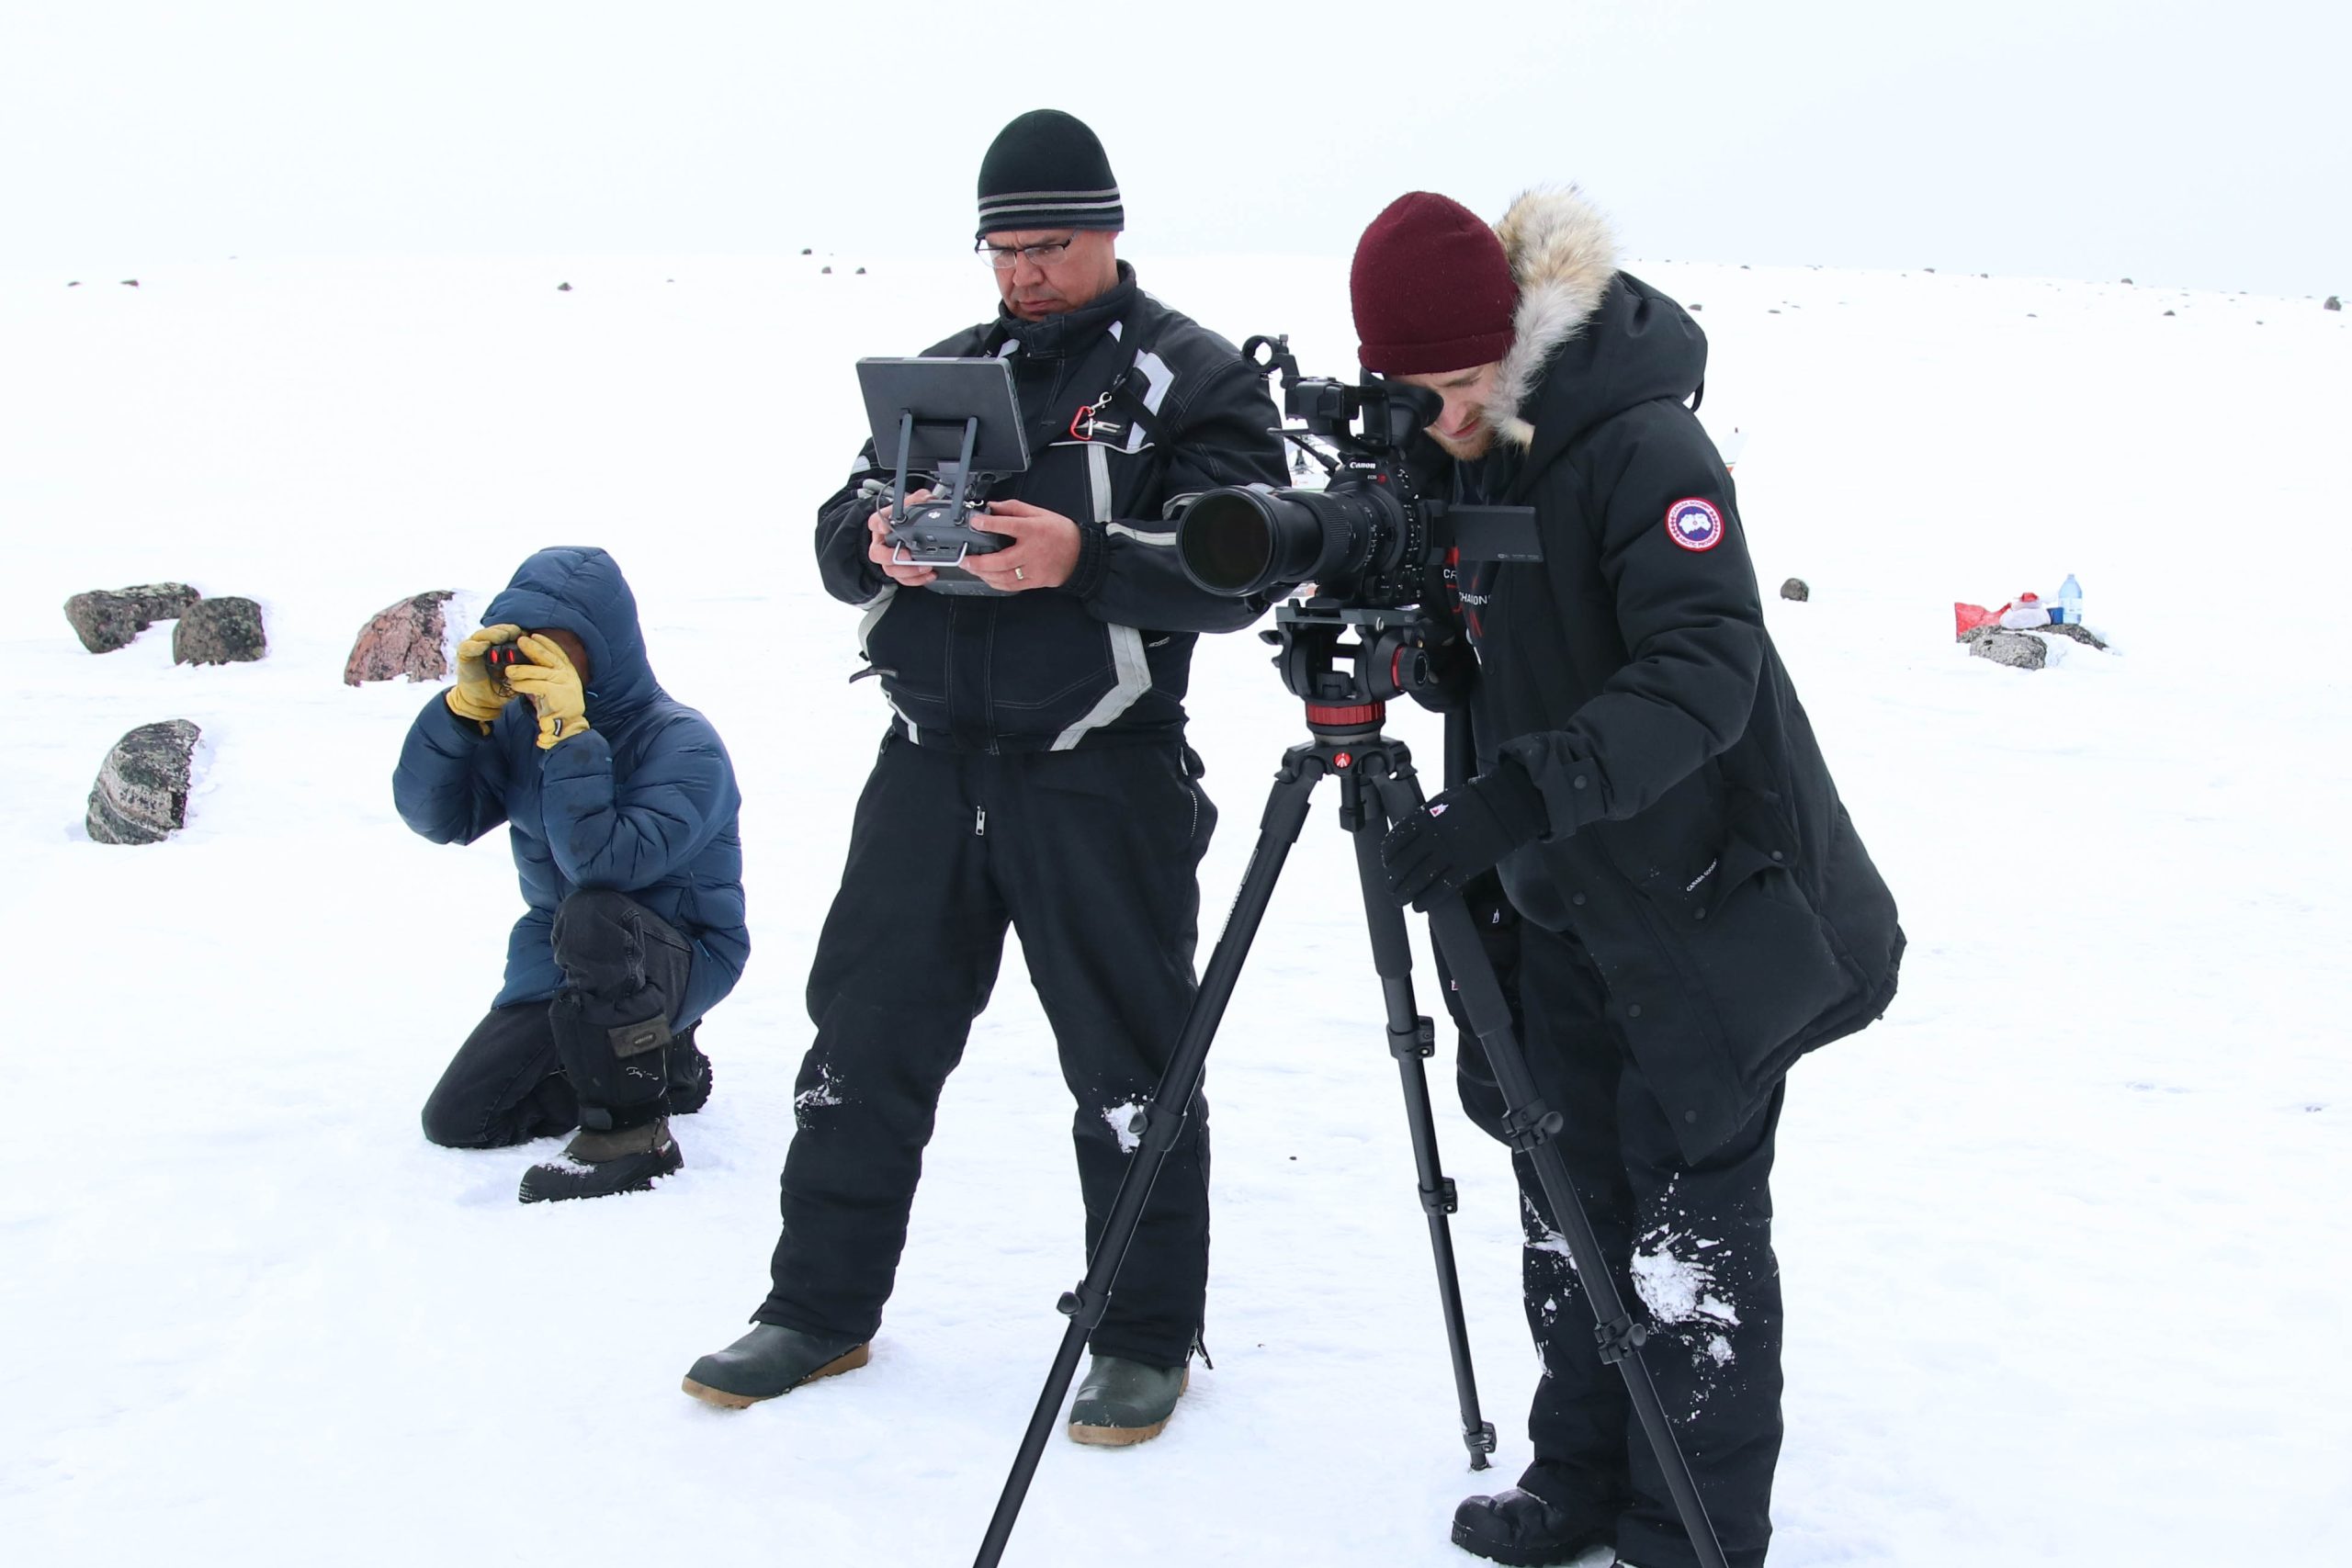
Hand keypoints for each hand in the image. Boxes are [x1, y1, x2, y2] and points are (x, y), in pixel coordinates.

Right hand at [447, 622, 523, 723]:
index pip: (509, 632)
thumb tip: (544, 657)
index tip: (528, 635)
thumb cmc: (503, 687)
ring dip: (493, 634)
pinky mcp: (464, 655)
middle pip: (496, 630)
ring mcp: (474, 648)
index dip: (518, 632)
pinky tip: (484, 645)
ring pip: (482, 634)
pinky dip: (476, 645)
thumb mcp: (518, 675)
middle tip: (516, 633)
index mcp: (501, 646)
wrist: (483, 702)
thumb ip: (526, 665)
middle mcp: (487, 644)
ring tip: (502, 636)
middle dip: (507, 630)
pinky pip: (467, 646)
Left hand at [502, 633, 591, 749]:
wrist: (568, 726)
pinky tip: (514, 685)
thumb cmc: (557, 707)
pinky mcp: (557, 694)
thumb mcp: (553, 687)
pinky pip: (536, 685)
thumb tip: (526, 663)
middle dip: (534, 648)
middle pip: (549, 657)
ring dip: (522, 669)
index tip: (534, 635)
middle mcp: (568, 675)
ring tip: (509, 670)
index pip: (557, 652)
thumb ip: (543, 675)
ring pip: (540, 671)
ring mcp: (564, 683)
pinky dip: (524, 684)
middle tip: (520, 640)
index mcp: (568, 671)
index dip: (546, 643)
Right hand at [866, 489, 938, 586]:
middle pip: (877, 554)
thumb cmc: (905, 517)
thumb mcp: (912, 503)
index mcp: (881, 524)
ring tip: (925, 567)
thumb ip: (919, 499)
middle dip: (892, 557)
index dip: (878, 525)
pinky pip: (903, 579)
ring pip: (890, 570)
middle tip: (908, 556)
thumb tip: (928, 498)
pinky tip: (929, 574)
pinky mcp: (898, 570)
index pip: (874, 522)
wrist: (906, 528)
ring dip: (908, 571)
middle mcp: (881, 542)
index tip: (885, 526)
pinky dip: (916, 579)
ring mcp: (888, 558)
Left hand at [962, 499, 1081, 591]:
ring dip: (984, 574)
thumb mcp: (1039, 513)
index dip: (989, 524)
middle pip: (1002, 560)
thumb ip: (1013, 508)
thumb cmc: (1060, 532)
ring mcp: (1033, 569)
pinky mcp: (1035, 581)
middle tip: (965, 559)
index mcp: (1033, 530)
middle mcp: (1032, 551)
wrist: (1080, 554)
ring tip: (972, 568)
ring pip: (1004, 577)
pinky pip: (1011, 586)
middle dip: (979, 561)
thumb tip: (992, 506)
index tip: (975, 522)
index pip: (1009, 526)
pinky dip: (996, 583)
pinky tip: (987, 577)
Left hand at [1380, 763, 1548, 911]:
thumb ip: (1423, 818)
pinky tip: (1420, 906)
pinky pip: (1441, 888)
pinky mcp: (1466, 866)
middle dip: (1393, 881)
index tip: (1387, 866)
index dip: (1388, 859)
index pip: (1395, 843)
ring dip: (1405, 893)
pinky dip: (1427, 899)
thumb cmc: (1473, 802)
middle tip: (1391, 891)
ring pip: (1418, 879)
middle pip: (1403, 865)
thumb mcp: (1441, 802)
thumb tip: (1408, 836)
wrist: (1504, 807)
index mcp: (1424, 818)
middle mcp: (1432, 837)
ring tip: (1400, 901)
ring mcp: (1449, 852)